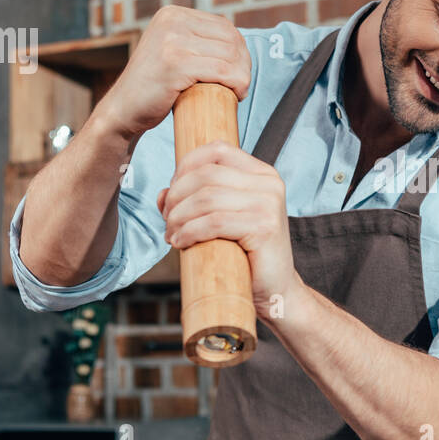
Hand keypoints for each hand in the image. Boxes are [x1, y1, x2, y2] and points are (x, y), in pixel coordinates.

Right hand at [93, 5, 252, 141]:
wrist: (123, 110)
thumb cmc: (155, 86)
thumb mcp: (172, 50)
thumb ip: (196, 39)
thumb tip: (237, 41)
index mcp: (172, 14)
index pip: (225, 26)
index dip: (240, 51)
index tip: (239, 72)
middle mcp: (172, 21)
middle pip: (231, 40)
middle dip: (244, 65)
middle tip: (240, 86)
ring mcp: (172, 41)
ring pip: (230, 56)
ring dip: (242, 77)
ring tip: (237, 92)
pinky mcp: (175, 64)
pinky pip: (222, 71)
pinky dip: (236, 84)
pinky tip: (235, 95)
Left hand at [157, 140, 300, 320]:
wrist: (275, 289)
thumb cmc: (246, 254)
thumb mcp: (220, 218)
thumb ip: (195, 200)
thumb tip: (163, 194)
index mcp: (262, 173)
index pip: (217, 150)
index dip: (186, 167)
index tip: (173, 194)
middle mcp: (269, 183)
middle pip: (206, 175)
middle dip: (177, 196)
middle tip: (167, 220)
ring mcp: (269, 204)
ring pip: (206, 198)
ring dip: (178, 217)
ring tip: (171, 235)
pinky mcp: (264, 227)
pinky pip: (214, 222)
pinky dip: (189, 232)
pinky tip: (180, 244)